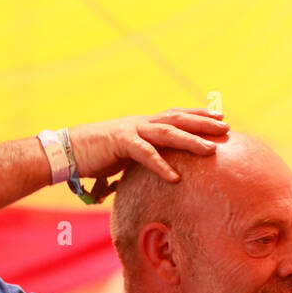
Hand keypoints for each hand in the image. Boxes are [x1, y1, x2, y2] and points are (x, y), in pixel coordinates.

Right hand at [67, 108, 228, 183]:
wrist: (65, 151)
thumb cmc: (93, 158)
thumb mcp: (123, 158)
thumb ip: (140, 162)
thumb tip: (155, 177)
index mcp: (142, 124)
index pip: (175, 115)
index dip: (198, 115)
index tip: (219, 117)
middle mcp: (139, 123)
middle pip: (178, 119)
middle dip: (203, 123)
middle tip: (226, 127)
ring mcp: (130, 130)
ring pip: (167, 133)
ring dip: (190, 141)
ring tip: (210, 150)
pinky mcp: (119, 143)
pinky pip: (145, 154)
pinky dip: (161, 165)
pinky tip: (175, 177)